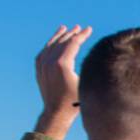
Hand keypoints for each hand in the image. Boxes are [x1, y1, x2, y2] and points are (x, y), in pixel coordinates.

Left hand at [33, 24, 92, 139]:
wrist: (56, 112)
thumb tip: (99, 54)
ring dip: (59, 35)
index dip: (82, 35)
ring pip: (51, 44)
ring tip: (64, 27)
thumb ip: (88, 66)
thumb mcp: (85, 82)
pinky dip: (50, 44)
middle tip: (80, 27)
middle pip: (62, 41)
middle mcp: (49, 61)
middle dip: (72, 33)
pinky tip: (53, 41)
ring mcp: (42, 64)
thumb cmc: (75, 101)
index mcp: (61, 64)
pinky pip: (44, 51)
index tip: (89, 29)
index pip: (73, 43)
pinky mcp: (39, 68)